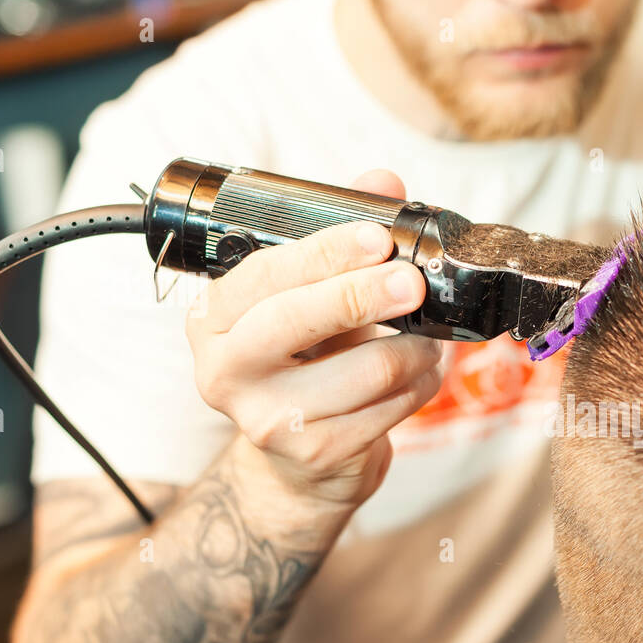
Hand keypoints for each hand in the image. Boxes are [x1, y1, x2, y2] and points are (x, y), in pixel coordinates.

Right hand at [185, 170, 444, 509]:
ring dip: (413, 348)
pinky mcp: (314, 454)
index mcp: (214, 317)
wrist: (303, 458)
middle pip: (297, 320)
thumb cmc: (306, 362)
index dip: (325, 252)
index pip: (265, 275)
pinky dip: (419, 386)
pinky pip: (388, 409)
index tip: (378, 238)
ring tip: (428, 337)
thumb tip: (382, 183)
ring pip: (362, 370)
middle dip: (364, 294)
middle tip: (412, 281)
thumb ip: (342, 239)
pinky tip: (422, 374)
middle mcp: (225, 368)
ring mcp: (266, 418)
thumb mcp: (312, 298)